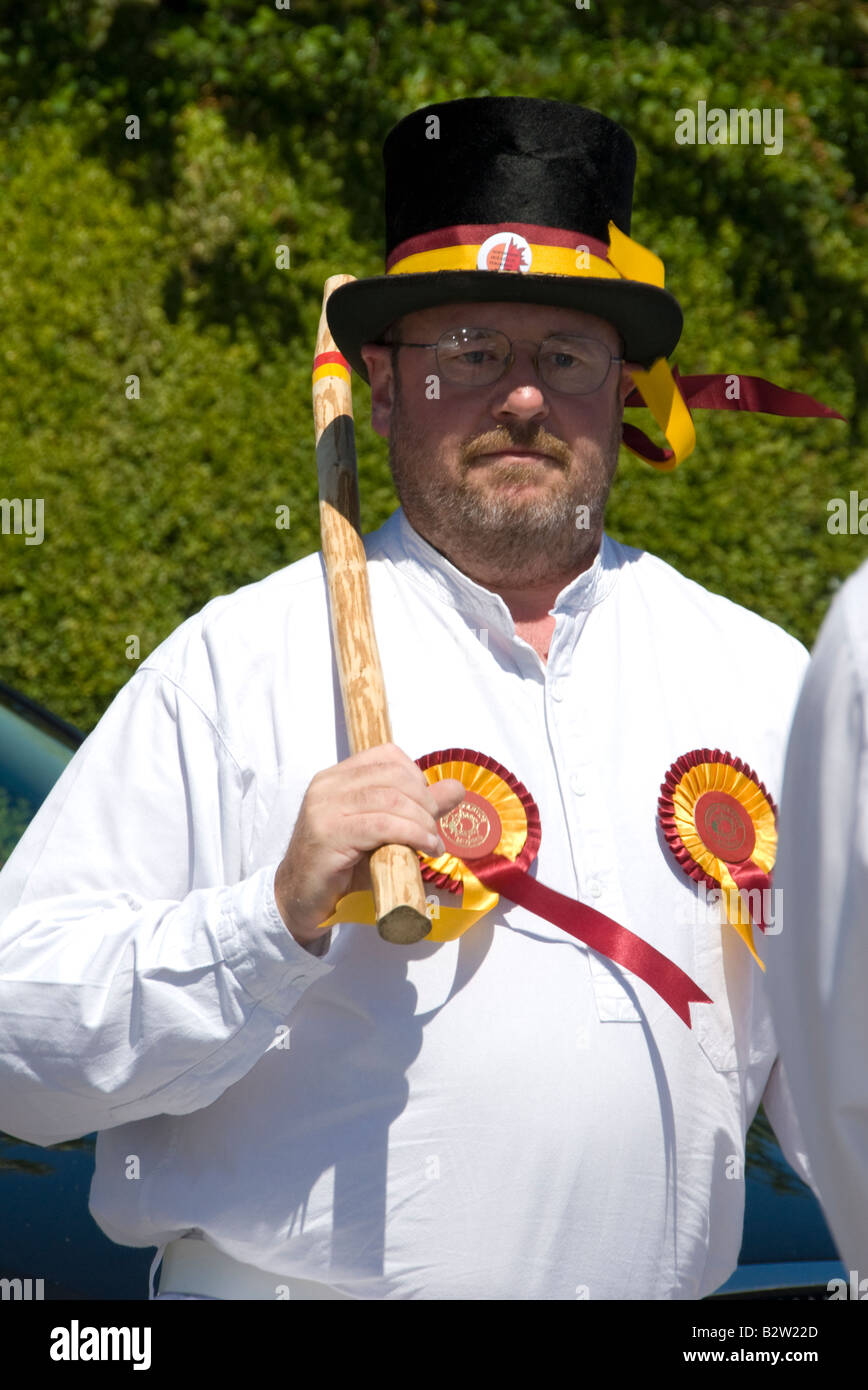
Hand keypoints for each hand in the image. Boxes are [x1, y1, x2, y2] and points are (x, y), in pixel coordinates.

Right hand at [274, 743, 465, 945]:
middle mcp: (328, 785)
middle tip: (435, 830)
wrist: (301, 899)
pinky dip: (412, 835)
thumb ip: (417, 807)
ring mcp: (324, 808)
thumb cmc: (342, 867)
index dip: (417, 777)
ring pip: (391, 800)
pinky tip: (425, 848)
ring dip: (422, 822)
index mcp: (337, 777)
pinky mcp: (328, 834)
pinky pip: (381, 826)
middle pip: (393, 777)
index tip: (428, 807)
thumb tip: (456, 788)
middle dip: (425, 802)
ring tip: (433, 843)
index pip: (387, 756)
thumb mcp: (383, 831)